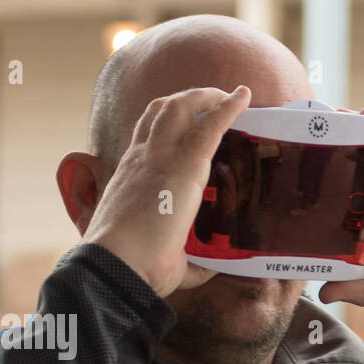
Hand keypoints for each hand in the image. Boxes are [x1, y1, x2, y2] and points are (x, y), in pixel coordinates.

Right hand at [84, 86, 251, 297]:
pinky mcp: (185, 165)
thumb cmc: (136, 267)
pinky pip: (210, 125)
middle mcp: (142, 158)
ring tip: (229, 95)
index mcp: (132, 176)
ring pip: (181, 107)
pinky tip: (244, 97)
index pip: (146, 136)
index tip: (185, 121)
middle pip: (161, 111)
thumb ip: (190, 260)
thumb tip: (211, 268)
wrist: (119, 265)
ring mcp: (161, 156)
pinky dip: (228, 107)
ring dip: (207, 96)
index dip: (165, 123)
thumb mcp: (165, 258)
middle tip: (212, 99)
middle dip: (187, 99)